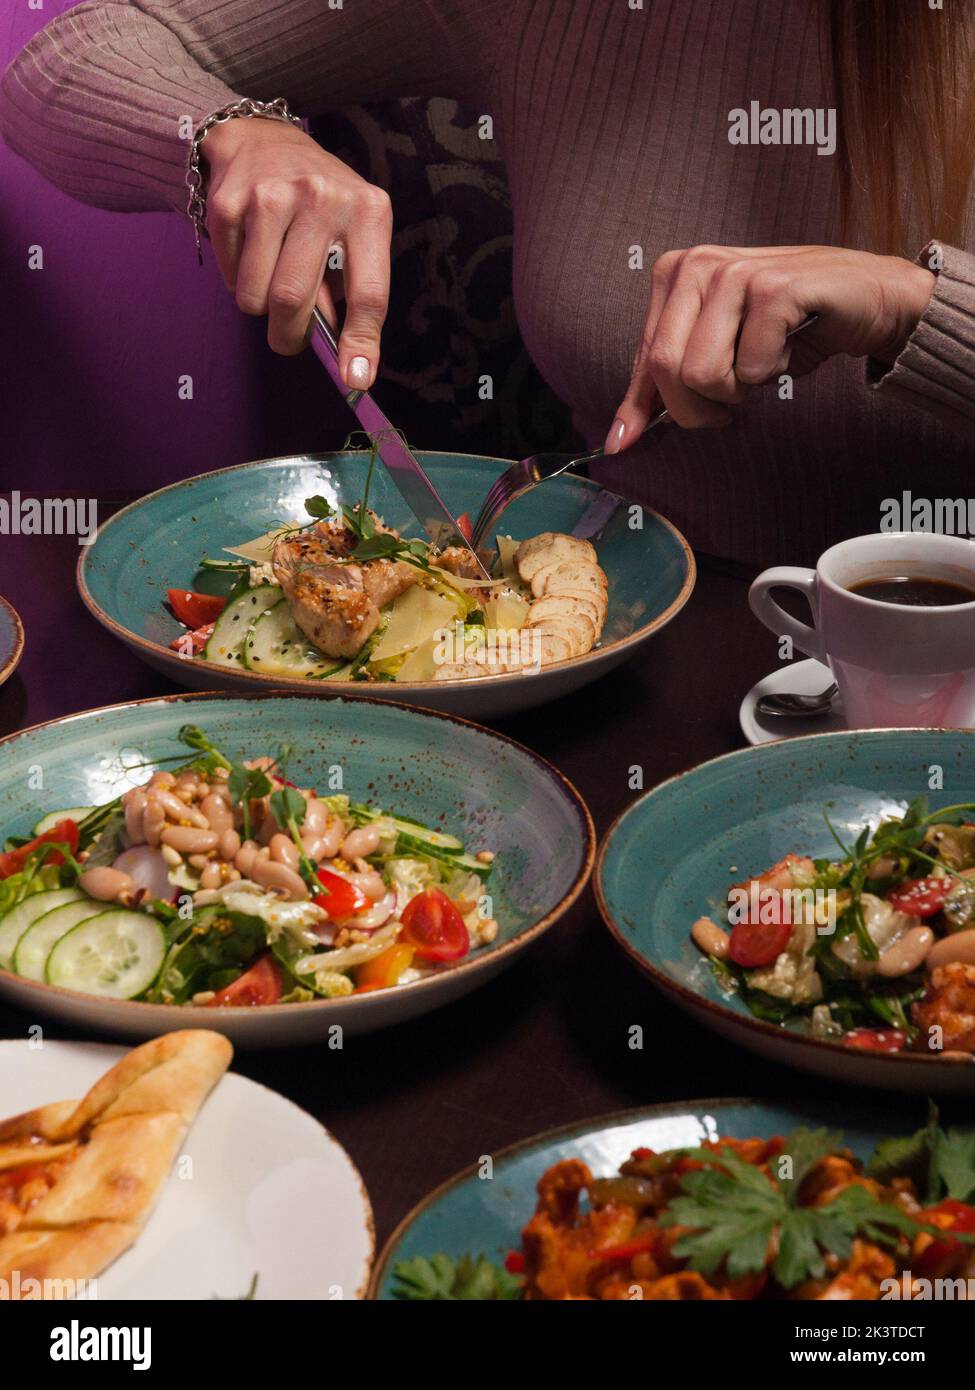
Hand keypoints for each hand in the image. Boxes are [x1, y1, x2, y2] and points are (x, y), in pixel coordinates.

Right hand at [203, 116, 392, 384]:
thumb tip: (347, 361)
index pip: (369, 292)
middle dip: (288, 335)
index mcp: (367, 212)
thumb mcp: (351, 234)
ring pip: (255, 296)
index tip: (356, 378)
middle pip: (294, 299)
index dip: (362, 342)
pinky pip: (230, 275)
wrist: (263, 140)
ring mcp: (270, 196)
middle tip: (288, 339)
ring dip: (260, 307)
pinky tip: (251, 250)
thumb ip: (348, 292)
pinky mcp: (228, 201)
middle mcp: (322, 198)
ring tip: (270, 280)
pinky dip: (238, 280)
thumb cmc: (320, 204)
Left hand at [604, 244, 934, 448]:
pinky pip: (751, 367)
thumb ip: (670, 386)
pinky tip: (789, 347)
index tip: (622, 445)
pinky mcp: (772, 288)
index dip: (638, 409)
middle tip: (735, 399)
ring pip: (702, 374)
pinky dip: (772, 373)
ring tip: (763, 364)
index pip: (645, 359)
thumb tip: (619, 440)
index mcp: (676, 274)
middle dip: (699, 407)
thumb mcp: (720, 352)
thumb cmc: (792, 326)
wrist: (869, 297)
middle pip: (668, 372)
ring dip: (739, 390)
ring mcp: (735, 272)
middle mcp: (698, 264)